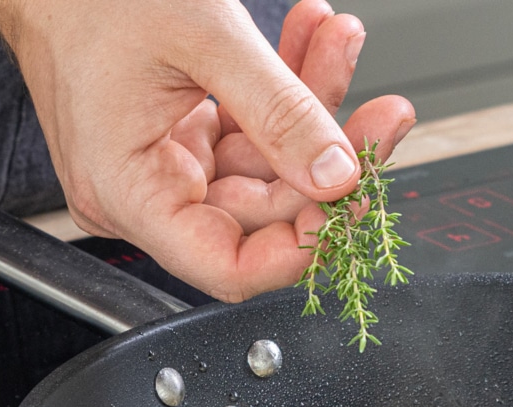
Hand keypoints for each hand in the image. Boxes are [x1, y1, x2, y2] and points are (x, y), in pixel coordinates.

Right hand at [0, 0, 414, 300]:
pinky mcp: (183, 139)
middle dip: (329, 155)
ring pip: (268, 163)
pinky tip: (312, 43)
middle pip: (265, 209)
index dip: (299, 248)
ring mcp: (167, 167)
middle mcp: (146, 194)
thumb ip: (278, 110)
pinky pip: (250, 131)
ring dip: (313, 104)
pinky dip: (285, 90)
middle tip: (383, 115)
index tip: (353, 202)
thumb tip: (339, 174)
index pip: (230, 266)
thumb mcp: (200, 36)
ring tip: (338, 43)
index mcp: (129, 194)